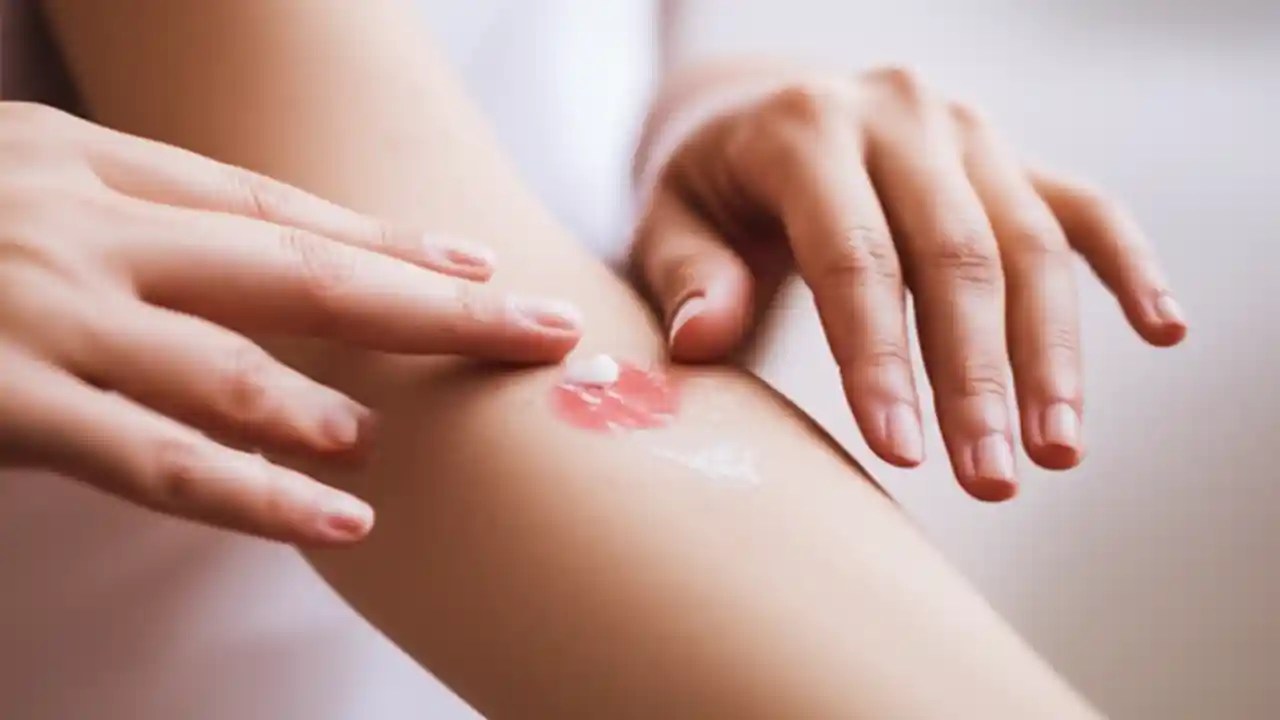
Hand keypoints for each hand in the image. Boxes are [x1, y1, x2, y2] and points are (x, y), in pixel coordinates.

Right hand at [0, 103, 582, 542]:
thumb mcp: (8, 189)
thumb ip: (112, 221)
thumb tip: (217, 270)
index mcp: (87, 165)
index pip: (266, 205)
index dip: (382, 238)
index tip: (478, 261)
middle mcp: (85, 227)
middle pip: (294, 266)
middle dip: (431, 303)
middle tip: (539, 328)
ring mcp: (50, 313)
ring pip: (233, 366)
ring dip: (336, 403)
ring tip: (404, 437)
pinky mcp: (5, 403)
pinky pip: (154, 461)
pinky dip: (257, 497)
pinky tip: (341, 520)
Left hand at [631, 64, 1185, 500]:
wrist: (764, 113)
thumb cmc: (712, 185)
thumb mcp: (671, 217)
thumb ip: (686, 273)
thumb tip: (701, 339)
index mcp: (807, 128)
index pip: (854, 256)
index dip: (880, 358)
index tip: (901, 450)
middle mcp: (900, 115)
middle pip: (956, 256)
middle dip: (976, 378)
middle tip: (991, 480)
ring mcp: (965, 130)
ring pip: (1028, 244)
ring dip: (1051, 353)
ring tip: (1057, 450)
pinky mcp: (1009, 153)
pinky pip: (1082, 206)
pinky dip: (1126, 266)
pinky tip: (1161, 330)